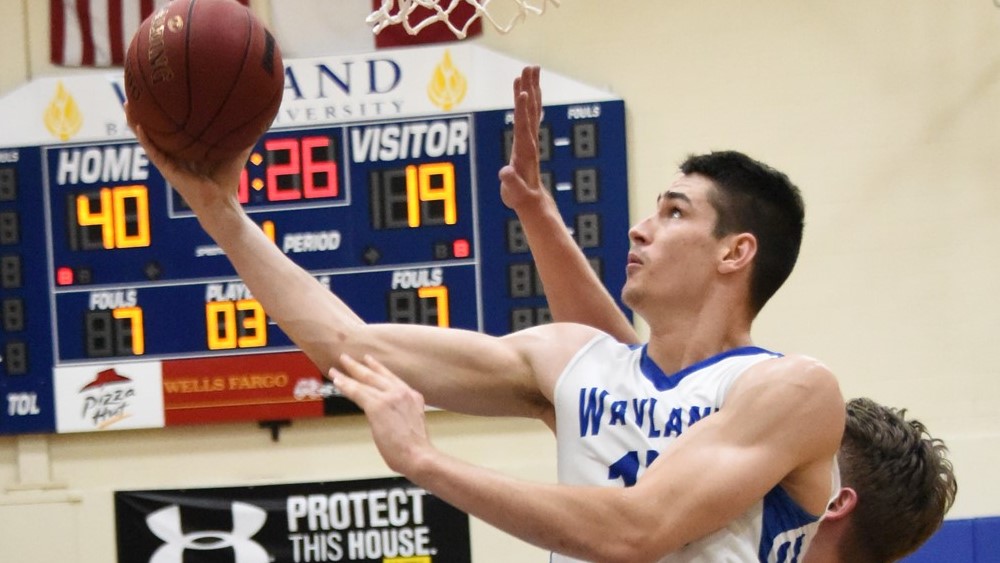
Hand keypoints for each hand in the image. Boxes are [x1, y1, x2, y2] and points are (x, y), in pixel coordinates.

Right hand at [125, 102, 251, 213]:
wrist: (222, 202)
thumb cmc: (228, 179)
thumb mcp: (235, 150)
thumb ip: (243, 135)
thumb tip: (258, 116)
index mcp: (187, 148)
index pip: (174, 125)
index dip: (166, 110)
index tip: (161, 89)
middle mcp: (175, 152)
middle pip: (156, 128)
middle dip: (145, 111)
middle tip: (137, 91)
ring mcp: (169, 161)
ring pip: (147, 137)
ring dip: (136, 121)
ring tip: (128, 104)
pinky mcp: (167, 169)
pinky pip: (153, 151)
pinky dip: (145, 138)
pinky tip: (139, 125)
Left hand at [329, 354, 432, 474]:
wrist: (419, 455)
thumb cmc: (415, 448)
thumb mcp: (413, 422)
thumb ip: (402, 413)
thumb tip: (390, 417)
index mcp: (412, 396)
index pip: (391, 377)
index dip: (378, 367)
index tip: (368, 360)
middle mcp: (402, 392)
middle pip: (376, 375)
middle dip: (359, 365)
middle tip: (347, 358)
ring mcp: (390, 397)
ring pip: (364, 381)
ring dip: (347, 374)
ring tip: (335, 369)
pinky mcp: (377, 406)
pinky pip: (357, 392)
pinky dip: (345, 386)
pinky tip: (337, 382)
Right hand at [498, 66, 549, 211]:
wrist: (531, 200)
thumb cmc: (520, 196)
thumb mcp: (514, 192)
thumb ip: (510, 183)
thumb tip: (505, 172)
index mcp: (525, 150)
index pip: (524, 126)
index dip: (523, 110)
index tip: (523, 91)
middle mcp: (530, 140)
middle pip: (531, 110)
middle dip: (530, 88)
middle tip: (530, 68)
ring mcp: (530, 139)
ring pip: (532, 109)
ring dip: (531, 88)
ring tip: (530, 69)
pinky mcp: (527, 140)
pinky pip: (529, 115)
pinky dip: (529, 100)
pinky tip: (529, 90)